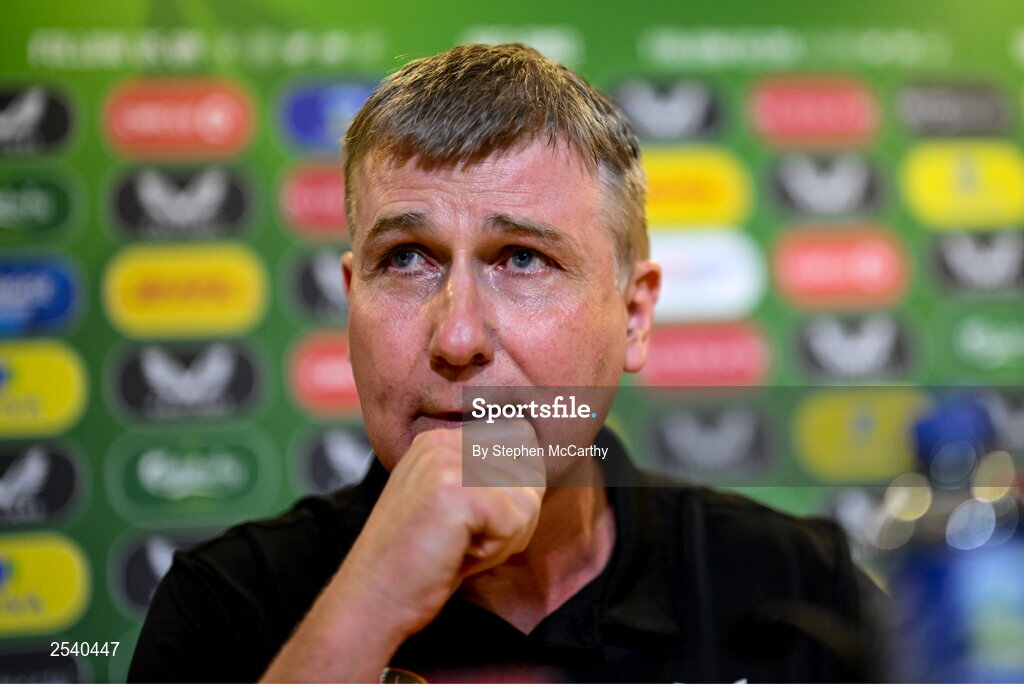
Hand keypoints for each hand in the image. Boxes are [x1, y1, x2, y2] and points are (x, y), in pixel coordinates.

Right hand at [260, 420, 544, 682]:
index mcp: (441, 439)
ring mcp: (448, 462)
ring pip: (527, 502)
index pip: (521, 448)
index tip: (467, 523)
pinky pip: (515, 524)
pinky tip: (455, 554)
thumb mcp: (453, 503)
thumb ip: (488, 478)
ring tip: (456, 548)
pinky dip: (493, 552)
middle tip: (461, 541)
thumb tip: (540, 467)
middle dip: (509, 522)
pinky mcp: (457, 491)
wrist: (372, 598)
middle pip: (529, 477)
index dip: (511, 498)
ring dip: (502, 540)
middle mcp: (444, 439)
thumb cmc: (418, 561)